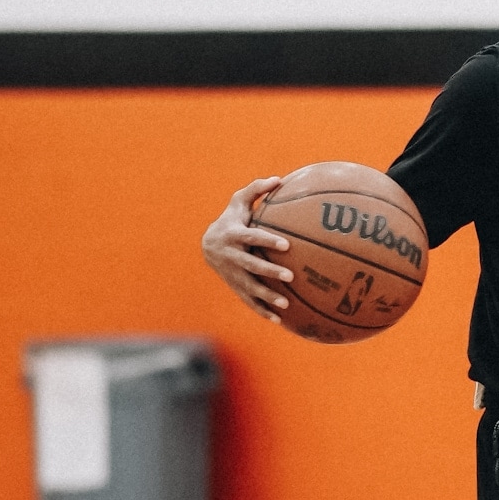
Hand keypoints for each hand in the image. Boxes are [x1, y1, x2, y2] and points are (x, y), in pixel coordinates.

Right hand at [201, 177, 292, 321]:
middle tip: (290, 276)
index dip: (268, 240)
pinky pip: (249, 301)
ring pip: (250, 287)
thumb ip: (256, 189)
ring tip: (286, 304)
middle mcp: (231, 256)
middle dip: (269, 271)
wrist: (208, 244)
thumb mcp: (238, 202)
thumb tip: (280, 179)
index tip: (287, 244)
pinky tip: (279, 320)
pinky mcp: (235, 287)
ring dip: (267, 296)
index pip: (253, 237)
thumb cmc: (232, 219)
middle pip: (251, 265)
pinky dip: (262, 311)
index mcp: (234, 235)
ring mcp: (232, 274)